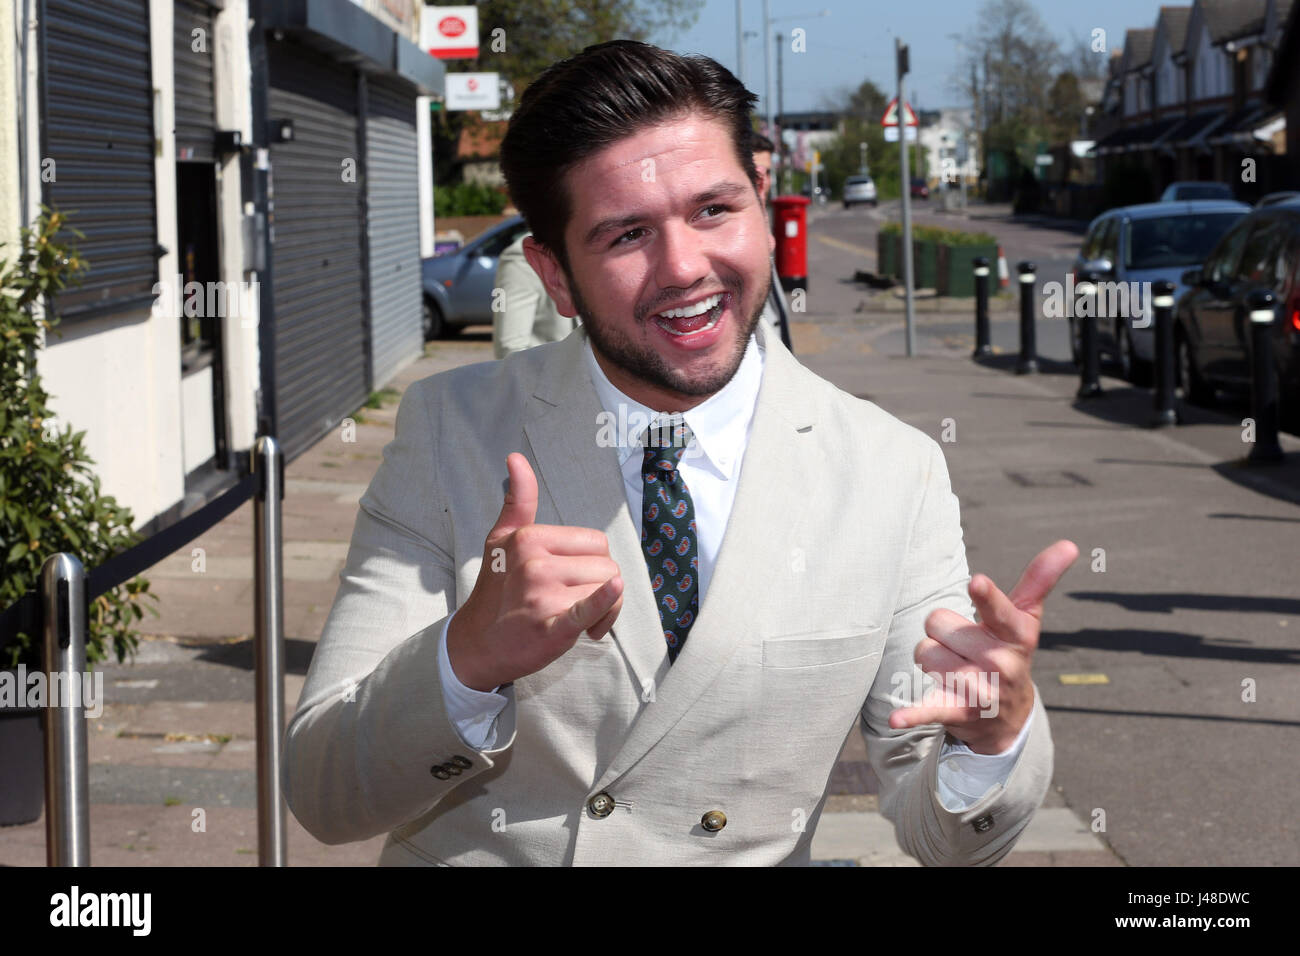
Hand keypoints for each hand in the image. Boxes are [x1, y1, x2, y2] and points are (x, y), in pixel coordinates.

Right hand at [446, 453, 624, 691]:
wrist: (479, 645)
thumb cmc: (496, 589)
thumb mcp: (501, 539)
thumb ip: (518, 500)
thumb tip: (516, 457)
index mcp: (529, 538)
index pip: (596, 542)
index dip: (592, 563)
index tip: (572, 581)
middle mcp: (536, 563)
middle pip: (606, 566)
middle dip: (600, 587)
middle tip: (575, 604)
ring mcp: (542, 595)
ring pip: (607, 590)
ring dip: (603, 611)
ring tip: (576, 621)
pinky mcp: (552, 627)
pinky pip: (587, 607)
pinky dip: (603, 602)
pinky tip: (614, 590)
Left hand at [888, 540, 1078, 753]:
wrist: (1008, 717)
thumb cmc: (1009, 652)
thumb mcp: (1025, 619)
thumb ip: (1039, 580)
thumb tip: (1069, 544)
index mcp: (1014, 634)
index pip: (998, 610)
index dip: (986, 597)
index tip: (977, 583)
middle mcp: (999, 662)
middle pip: (936, 622)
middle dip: (942, 632)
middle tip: (963, 647)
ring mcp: (978, 688)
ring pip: (923, 652)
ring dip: (931, 659)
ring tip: (954, 670)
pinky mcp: (956, 711)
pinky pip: (928, 709)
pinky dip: (912, 715)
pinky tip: (896, 720)